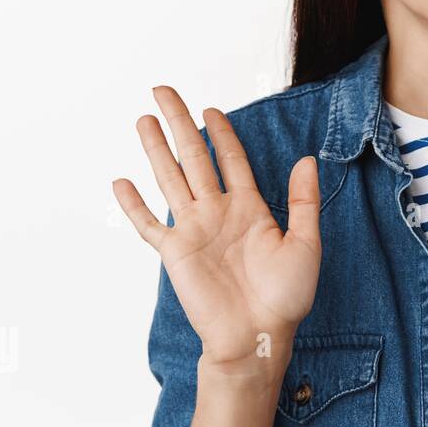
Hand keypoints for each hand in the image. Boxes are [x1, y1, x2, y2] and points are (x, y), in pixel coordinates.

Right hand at [112, 86, 321, 373]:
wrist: (259, 335)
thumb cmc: (286, 296)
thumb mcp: (306, 243)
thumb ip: (303, 201)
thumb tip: (307, 159)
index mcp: (250, 208)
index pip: (231, 159)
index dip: (222, 133)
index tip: (212, 109)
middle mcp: (218, 213)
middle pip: (195, 157)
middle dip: (180, 123)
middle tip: (164, 91)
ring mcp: (194, 230)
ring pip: (171, 179)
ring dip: (157, 149)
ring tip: (144, 119)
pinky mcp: (175, 253)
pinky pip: (149, 225)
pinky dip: (133, 204)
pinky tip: (120, 182)